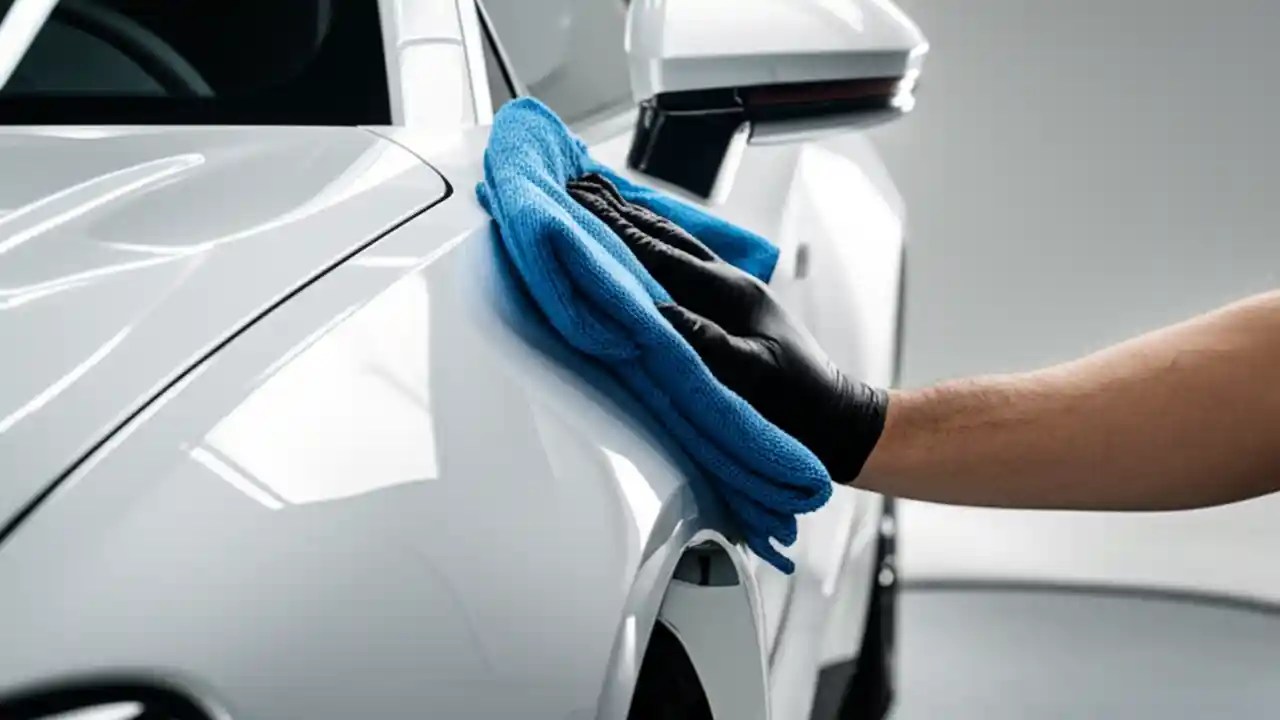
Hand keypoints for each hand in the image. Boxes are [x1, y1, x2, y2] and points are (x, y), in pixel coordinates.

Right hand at [568, 173, 888, 483]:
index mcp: (730, 294)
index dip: (618, 231)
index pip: (662, 255)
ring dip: (637, 219)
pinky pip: (682, 265)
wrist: (834, 417)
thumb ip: (707, 342)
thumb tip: (657, 312)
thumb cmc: (798, 402)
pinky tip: (643, 239)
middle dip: (620, 210)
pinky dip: (655, 244)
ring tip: (603, 197)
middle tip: (579, 184)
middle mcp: (728, 283)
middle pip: (665, 236)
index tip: (581, 205)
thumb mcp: (753, 374)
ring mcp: (730, 293)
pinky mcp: (730, 308)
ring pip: (675, 244)